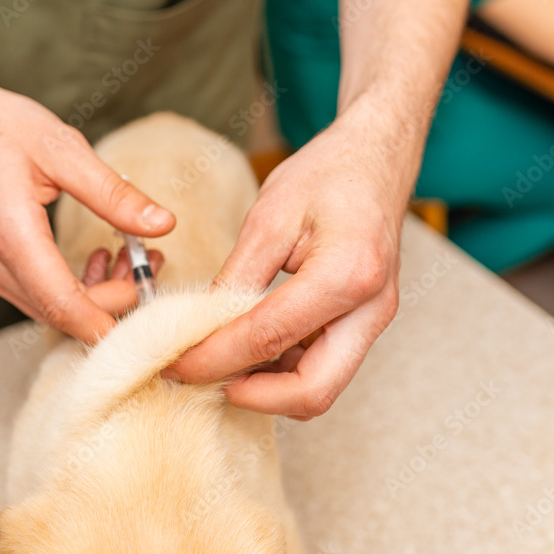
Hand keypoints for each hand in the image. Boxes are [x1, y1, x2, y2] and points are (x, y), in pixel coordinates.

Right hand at [0, 59, 175, 341]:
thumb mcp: (61, 148)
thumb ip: (112, 193)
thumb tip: (163, 224)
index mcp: (9, 233)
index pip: (63, 304)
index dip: (111, 314)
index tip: (149, 293)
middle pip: (62, 315)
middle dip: (114, 301)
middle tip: (150, 262)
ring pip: (51, 310)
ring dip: (98, 295)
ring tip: (131, 254)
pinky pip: (39, 297)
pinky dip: (76, 288)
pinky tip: (99, 256)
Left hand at [167, 103, 411, 418]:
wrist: (378, 156)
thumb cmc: (328, 173)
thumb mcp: (269, 216)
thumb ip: (236, 278)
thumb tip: (198, 327)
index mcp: (347, 274)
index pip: (268, 338)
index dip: (214, 360)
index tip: (175, 366)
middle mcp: (371, 309)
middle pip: (312, 393)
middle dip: (252, 397)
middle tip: (202, 378)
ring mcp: (373, 321)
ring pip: (320, 388)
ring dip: (267, 388)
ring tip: (219, 362)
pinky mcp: (365, 324)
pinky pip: (324, 368)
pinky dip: (283, 371)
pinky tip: (249, 349)